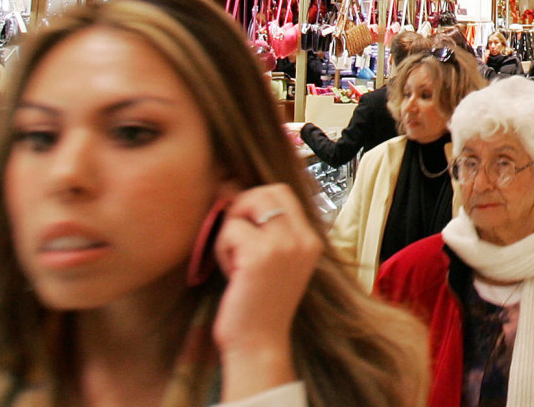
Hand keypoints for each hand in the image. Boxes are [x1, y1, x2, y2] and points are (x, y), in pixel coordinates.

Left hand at [212, 185, 321, 399]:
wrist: (259, 344)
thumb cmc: (261, 306)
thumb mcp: (275, 262)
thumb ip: (266, 229)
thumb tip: (231, 188)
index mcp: (311, 240)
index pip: (283, 192)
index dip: (256, 198)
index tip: (241, 219)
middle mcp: (303, 239)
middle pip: (266, 191)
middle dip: (242, 207)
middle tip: (234, 238)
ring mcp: (284, 246)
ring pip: (244, 208)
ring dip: (230, 232)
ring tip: (234, 260)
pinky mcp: (260, 255)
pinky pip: (230, 230)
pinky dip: (222, 250)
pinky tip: (231, 274)